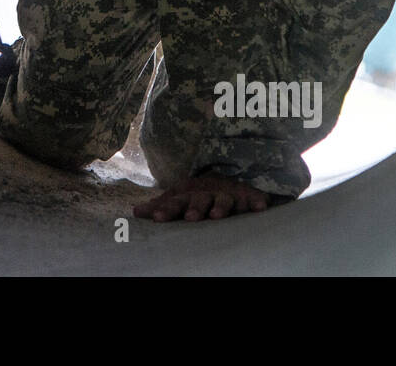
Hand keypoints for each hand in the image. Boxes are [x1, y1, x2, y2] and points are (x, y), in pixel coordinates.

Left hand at [132, 172, 272, 221]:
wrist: (224, 177)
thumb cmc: (195, 195)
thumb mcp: (177, 198)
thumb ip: (159, 206)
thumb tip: (135, 212)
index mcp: (187, 195)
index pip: (175, 202)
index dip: (166, 210)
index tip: (156, 218)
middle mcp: (207, 194)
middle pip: (199, 200)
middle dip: (195, 208)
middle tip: (190, 217)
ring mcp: (227, 194)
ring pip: (224, 200)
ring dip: (221, 207)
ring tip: (217, 216)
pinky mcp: (246, 196)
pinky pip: (253, 198)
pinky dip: (257, 200)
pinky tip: (261, 206)